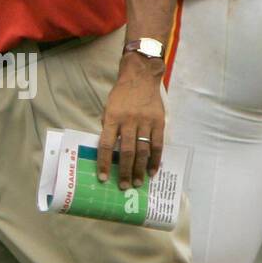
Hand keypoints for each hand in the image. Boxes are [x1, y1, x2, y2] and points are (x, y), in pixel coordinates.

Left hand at [97, 52, 165, 188]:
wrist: (141, 76)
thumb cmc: (122, 95)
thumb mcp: (109, 108)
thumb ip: (109, 128)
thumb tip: (108, 152)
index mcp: (112, 118)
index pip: (105, 145)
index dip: (104, 163)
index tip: (103, 178)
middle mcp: (128, 121)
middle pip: (125, 151)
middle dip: (124, 171)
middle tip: (123, 186)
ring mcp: (145, 122)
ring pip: (142, 150)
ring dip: (139, 169)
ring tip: (137, 182)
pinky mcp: (159, 122)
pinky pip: (157, 145)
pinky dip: (155, 160)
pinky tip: (152, 171)